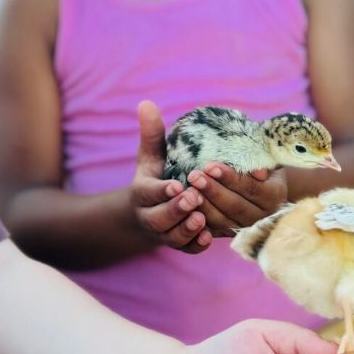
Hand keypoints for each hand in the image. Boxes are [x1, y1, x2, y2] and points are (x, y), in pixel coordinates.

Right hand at [128, 100, 212, 253]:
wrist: (151, 210)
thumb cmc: (156, 176)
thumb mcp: (152, 155)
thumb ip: (152, 133)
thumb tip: (146, 103)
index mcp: (143, 193)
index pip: (149, 193)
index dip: (161, 191)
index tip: (176, 185)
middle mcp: (151, 216)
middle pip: (158, 219)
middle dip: (175, 211)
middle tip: (193, 199)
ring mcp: (165, 233)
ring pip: (172, 237)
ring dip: (187, 230)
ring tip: (202, 218)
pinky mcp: (180, 244)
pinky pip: (186, 250)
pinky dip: (196, 245)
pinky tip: (210, 237)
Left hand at [186, 163, 288, 236]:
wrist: (266, 187)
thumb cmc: (263, 167)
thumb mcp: (268, 161)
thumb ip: (263, 165)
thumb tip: (258, 172)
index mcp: (274, 196)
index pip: (251, 188)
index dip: (230, 179)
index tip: (210, 166)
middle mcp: (262, 216)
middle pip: (235, 206)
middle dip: (213, 191)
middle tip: (194, 176)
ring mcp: (247, 228)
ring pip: (223, 221)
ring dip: (204, 206)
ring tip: (189, 191)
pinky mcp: (231, 234)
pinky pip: (214, 231)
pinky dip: (200, 221)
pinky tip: (187, 208)